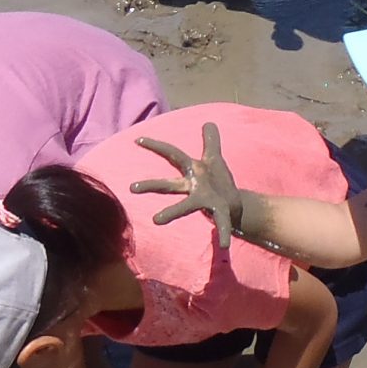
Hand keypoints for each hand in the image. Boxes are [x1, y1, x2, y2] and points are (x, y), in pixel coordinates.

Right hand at [126, 124, 238, 239]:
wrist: (235, 204)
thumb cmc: (219, 182)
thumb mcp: (215, 159)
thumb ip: (211, 141)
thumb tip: (208, 121)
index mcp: (192, 171)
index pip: (173, 154)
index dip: (157, 146)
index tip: (138, 139)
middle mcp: (193, 187)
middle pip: (170, 185)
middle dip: (152, 185)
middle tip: (131, 188)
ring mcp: (204, 201)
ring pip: (186, 206)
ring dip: (171, 212)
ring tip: (156, 220)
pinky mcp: (219, 213)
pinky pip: (221, 224)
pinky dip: (222, 233)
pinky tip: (224, 245)